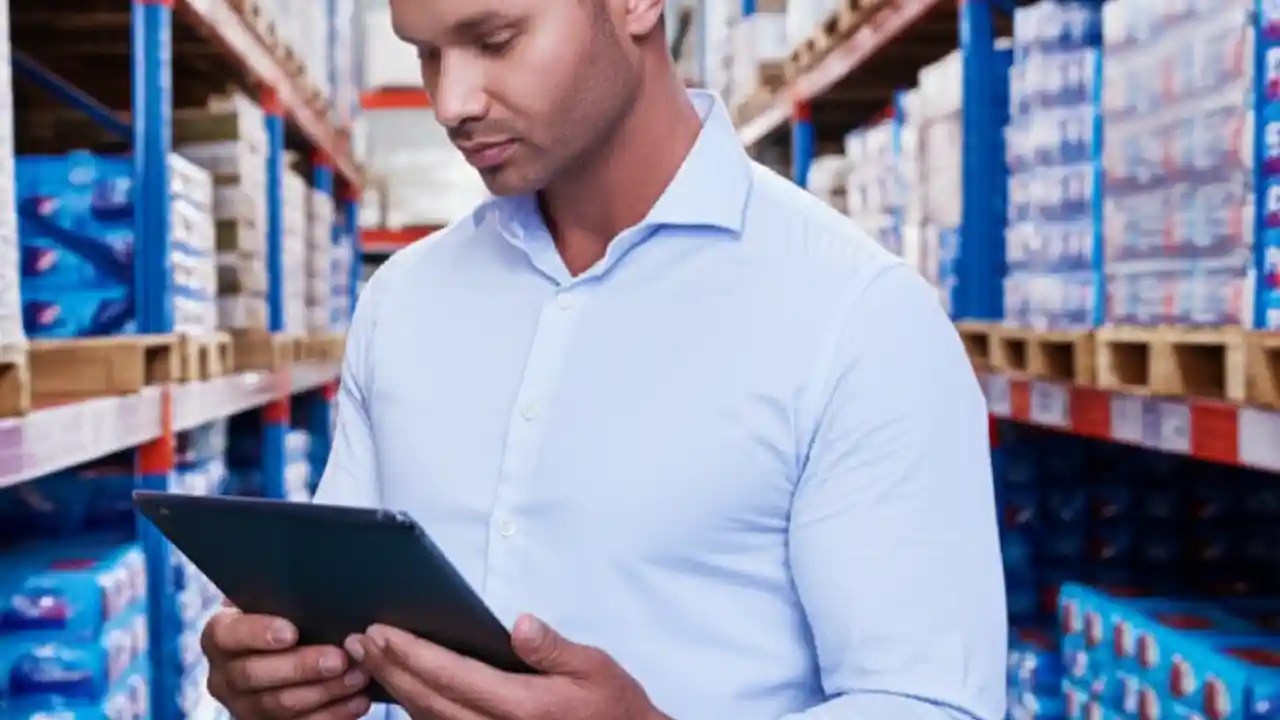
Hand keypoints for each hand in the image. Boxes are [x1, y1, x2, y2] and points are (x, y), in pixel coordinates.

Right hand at [203, 607, 372, 719]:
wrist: (286, 655)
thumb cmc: (288, 619)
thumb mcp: (279, 605)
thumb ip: (287, 598)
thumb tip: (318, 584)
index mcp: (221, 637)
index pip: (226, 634)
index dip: (257, 633)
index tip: (291, 632)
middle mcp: (224, 675)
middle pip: (253, 675)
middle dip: (300, 667)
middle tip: (339, 658)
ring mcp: (243, 706)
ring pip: (279, 704)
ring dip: (324, 691)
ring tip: (358, 676)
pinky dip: (332, 714)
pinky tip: (358, 701)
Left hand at [343, 614, 668, 719]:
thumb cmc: (612, 706)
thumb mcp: (595, 667)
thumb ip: (553, 648)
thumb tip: (519, 624)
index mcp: (522, 707)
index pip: (451, 675)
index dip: (411, 652)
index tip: (380, 631)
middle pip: (427, 700)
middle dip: (389, 668)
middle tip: (358, 640)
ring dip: (394, 690)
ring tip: (369, 660)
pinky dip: (416, 712)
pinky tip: (400, 691)